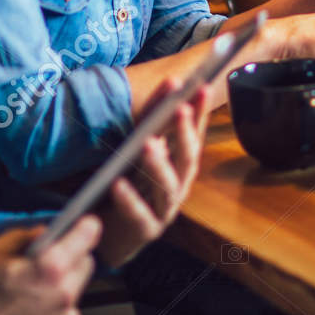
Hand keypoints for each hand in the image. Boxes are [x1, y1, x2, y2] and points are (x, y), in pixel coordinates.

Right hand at [0, 218, 99, 314]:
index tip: (85, 226)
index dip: (85, 228)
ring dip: (60, 293)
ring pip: (75, 294)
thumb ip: (22, 237)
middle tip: (45, 268)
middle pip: (84, 265)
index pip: (87, 235)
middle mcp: (64, 293)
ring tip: (30, 299)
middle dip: (70, 261)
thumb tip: (43, 233)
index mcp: (50, 267)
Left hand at [97, 79, 213, 268]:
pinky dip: (130, 200)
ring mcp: (165, 209)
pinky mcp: (146, 230)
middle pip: (187, 159)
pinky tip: (118, 184)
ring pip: (167, 187)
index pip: (194, 133)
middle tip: (179, 110)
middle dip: (184, 133)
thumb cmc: (130, 183)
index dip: (200, 111)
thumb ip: (155, 117)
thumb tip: (173, 82)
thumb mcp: (140, 146)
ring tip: (148, 144)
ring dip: (159, 164)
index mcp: (180, 164)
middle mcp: (179, 185)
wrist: (113, 232)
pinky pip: (139, 215)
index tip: (202, 86)